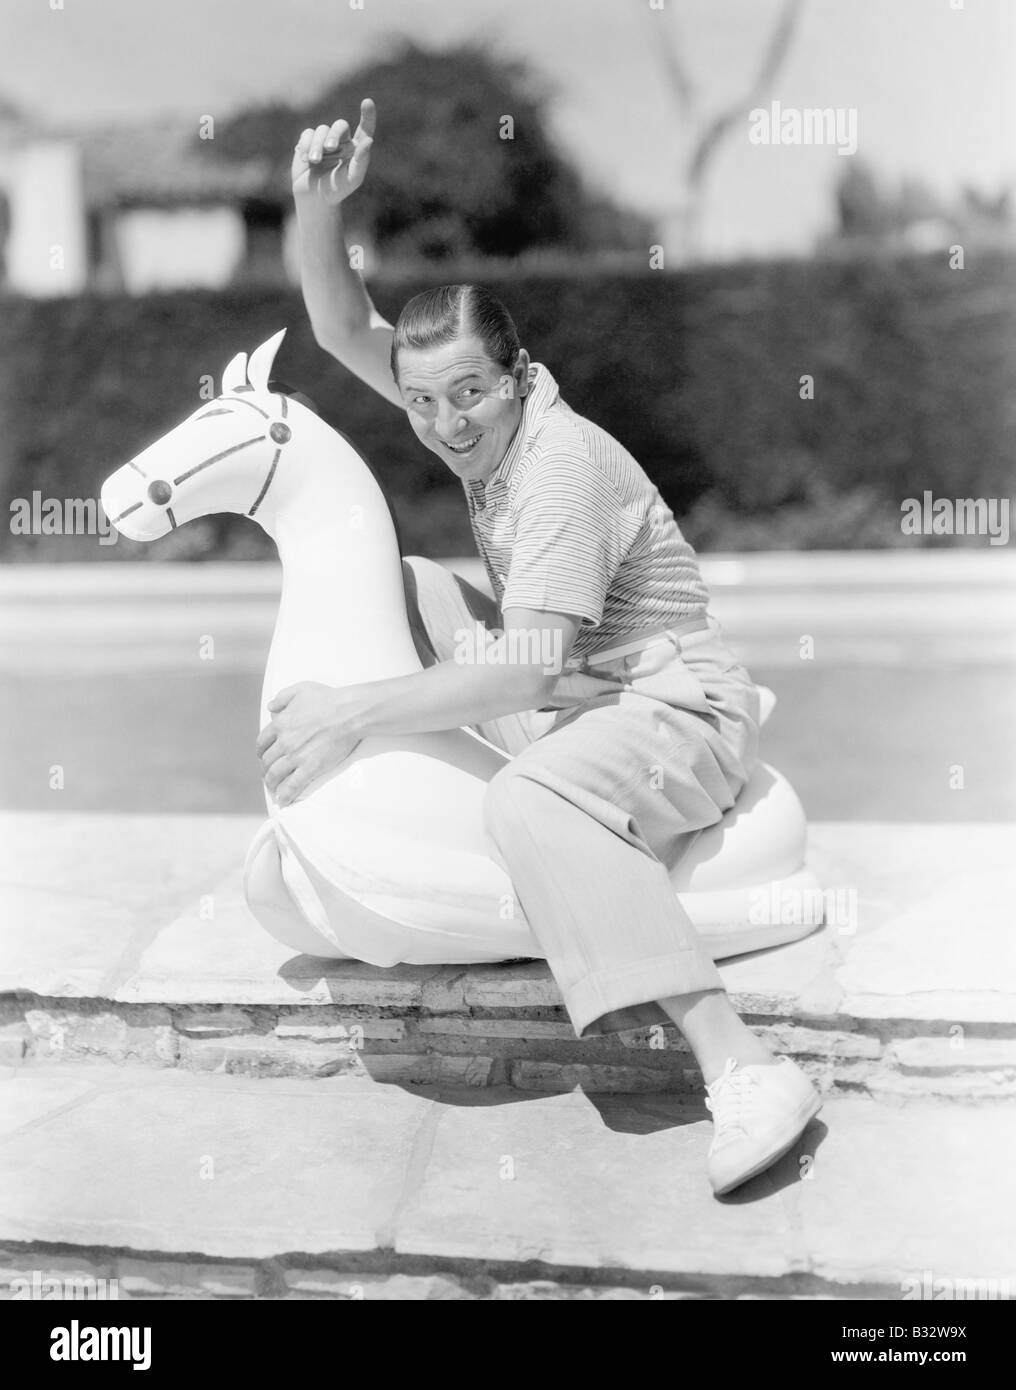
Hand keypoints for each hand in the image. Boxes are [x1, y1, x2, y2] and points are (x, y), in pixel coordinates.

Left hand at [257, 682, 363, 805]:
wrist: (349, 713)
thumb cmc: (329, 699)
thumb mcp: (301, 689)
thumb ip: (282, 697)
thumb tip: (270, 707)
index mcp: (280, 724)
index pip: (262, 743)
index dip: (261, 752)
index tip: (263, 757)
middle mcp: (284, 742)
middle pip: (267, 761)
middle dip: (266, 770)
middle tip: (269, 775)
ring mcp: (296, 756)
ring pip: (275, 775)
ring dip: (272, 784)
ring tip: (273, 789)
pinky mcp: (311, 767)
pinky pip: (293, 785)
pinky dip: (285, 795)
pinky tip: (283, 800)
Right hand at [291, 98, 375, 206]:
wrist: (314, 198)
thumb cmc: (337, 190)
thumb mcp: (352, 179)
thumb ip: (362, 161)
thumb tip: (368, 140)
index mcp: (356, 149)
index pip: (365, 129)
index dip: (367, 116)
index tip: (367, 102)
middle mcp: (342, 141)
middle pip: (340, 125)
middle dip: (334, 135)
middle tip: (330, 149)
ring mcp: (324, 140)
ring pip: (322, 130)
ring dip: (317, 145)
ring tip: (314, 161)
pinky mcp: (308, 142)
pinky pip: (308, 134)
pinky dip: (307, 145)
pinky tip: (306, 159)